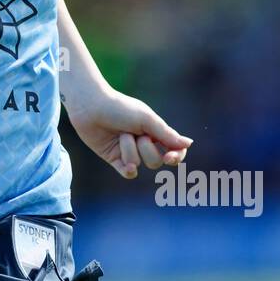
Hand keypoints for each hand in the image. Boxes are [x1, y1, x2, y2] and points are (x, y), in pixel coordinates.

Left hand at [66, 89, 192, 179]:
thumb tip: (189, 144)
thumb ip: (167, 134)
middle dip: (147, 149)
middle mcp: (143, 142)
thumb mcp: (146, 120)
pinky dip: (128, 169)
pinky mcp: (114, 159)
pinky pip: (128, 173)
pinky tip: (127, 165)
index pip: (173, 150)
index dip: (175, 156)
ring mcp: (128, 151)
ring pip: (140, 164)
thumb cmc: (119, 108)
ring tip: (121, 135)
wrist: (91, 107)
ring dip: (130, 150)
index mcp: (154, 131)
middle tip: (136, 135)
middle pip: (156, 161)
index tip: (171, 157)